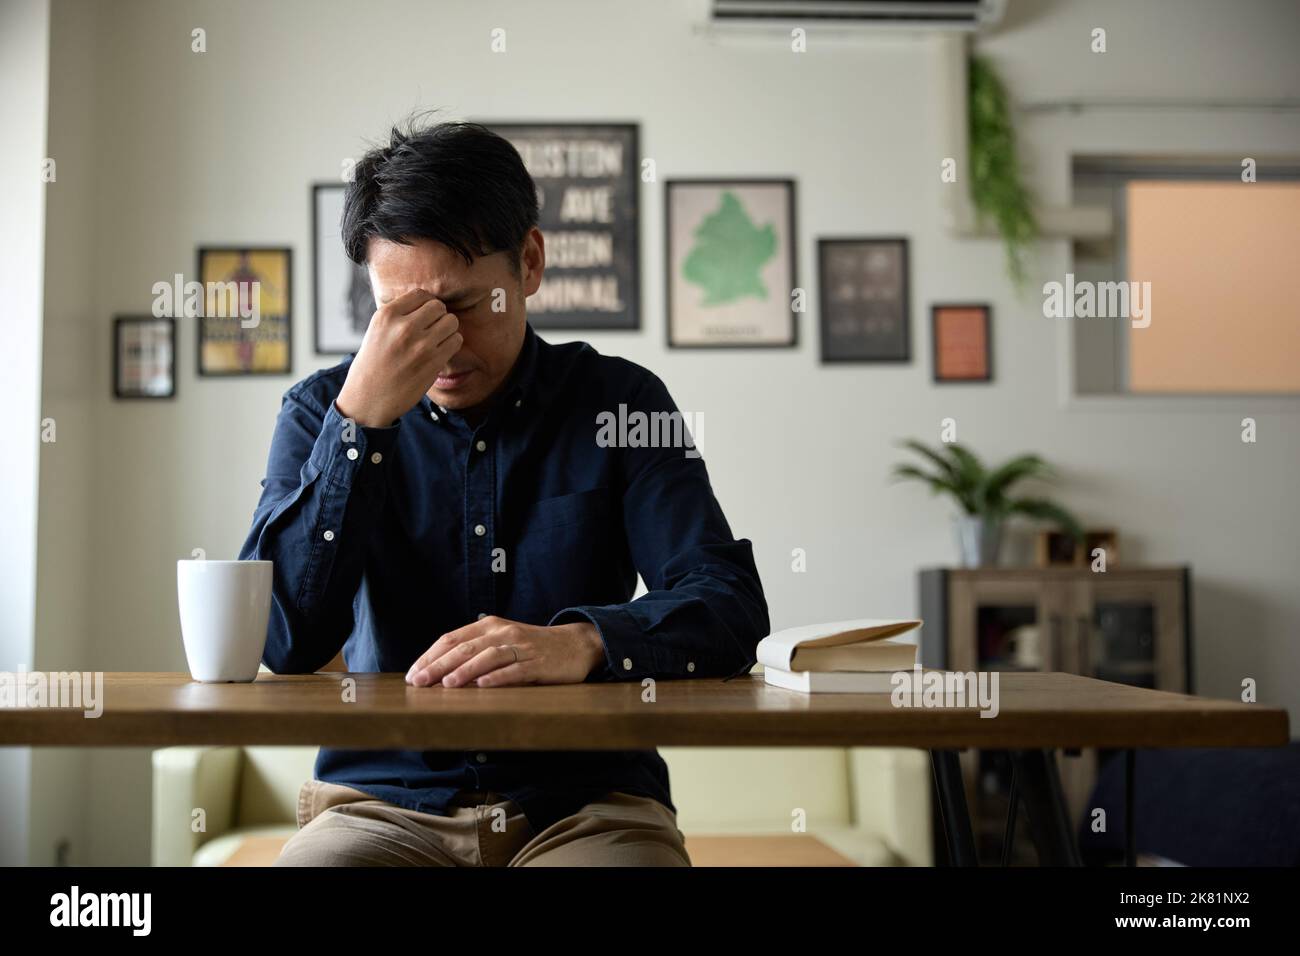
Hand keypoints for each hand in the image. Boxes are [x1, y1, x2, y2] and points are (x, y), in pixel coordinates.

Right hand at [336, 289, 461, 426]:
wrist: (368, 399)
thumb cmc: (373, 364)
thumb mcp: (377, 330)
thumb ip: (399, 314)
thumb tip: (428, 301)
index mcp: (386, 315)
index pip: (421, 295)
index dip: (426, 305)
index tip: (423, 317)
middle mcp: (403, 327)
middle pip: (439, 306)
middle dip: (438, 316)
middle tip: (432, 329)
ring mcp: (420, 345)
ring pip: (451, 322)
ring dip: (448, 330)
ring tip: (437, 340)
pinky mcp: (433, 362)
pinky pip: (455, 341)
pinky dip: (451, 344)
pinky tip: (440, 351)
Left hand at [405, 616, 605, 687]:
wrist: (575, 644)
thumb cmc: (531, 647)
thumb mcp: (501, 641)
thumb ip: (475, 650)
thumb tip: (438, 672)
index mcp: (489, 626)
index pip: (452, 639)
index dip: (430, 656)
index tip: (413, 674)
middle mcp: (503, 632)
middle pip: (465, 647)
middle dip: (439, 665)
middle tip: (419, 682)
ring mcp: (522, 647)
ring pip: (488, 656)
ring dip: (465, 670)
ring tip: (447, 684)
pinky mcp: (538, 664)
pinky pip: (515, 670)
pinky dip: (498, 677)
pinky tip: (483, 685)